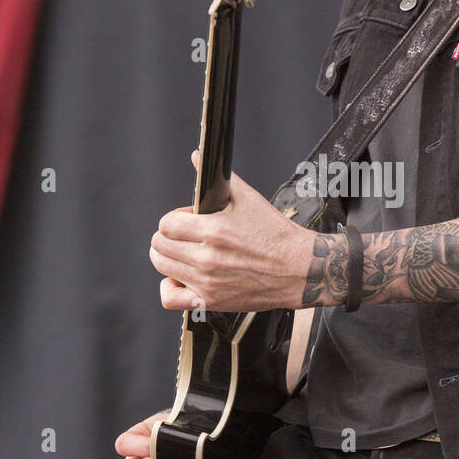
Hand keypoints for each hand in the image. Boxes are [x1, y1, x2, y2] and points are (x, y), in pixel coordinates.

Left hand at [149, 150, 315, 312]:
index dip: (175, 218)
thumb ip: (218, 179)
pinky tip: (181, 278)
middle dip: (169, 236)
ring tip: (185, 253)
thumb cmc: (277, 236)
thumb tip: (197, 157)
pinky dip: (170, 287)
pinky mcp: (211, 301)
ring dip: (169, 257)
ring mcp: (207, 282)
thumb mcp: (249, 199)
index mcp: (214, 230)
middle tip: (187, 235)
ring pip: (162, 267)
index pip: (167, 224)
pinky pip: (171, 298)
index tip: (188, 219)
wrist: (299, 269)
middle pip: (159, 245)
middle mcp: (207, 258)